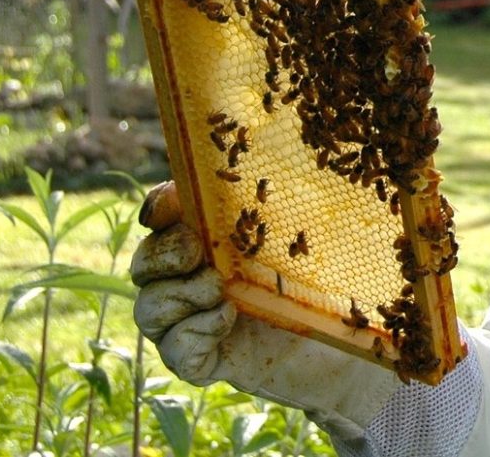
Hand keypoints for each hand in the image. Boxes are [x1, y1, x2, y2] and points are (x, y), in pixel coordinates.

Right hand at [130, 181, 398, 441]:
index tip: (167, 206)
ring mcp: (190, 320)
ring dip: (181, 295)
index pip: (161, 211)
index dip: (158, 205)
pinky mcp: (200, 359)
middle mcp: (189, 274)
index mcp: (208, 231)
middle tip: (201, 251)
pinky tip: (230, 320)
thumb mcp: (309, 226)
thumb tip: (315, 129)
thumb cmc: (327, 274)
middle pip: (144, 261)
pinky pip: (173, 349)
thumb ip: (294, 188)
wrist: (345, 345)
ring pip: (148, 307)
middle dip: (166, 253)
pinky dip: (195, 333)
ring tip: (223, 289)